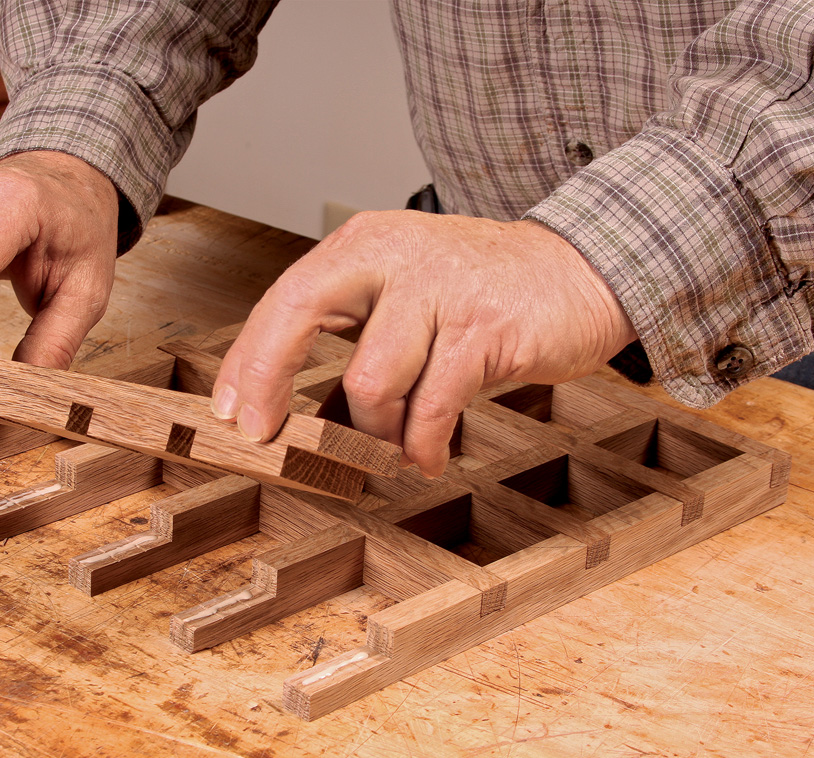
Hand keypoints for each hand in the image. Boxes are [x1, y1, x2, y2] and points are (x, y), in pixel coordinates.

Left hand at [210, 212, 636, 476]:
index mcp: (365, 246)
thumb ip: (354, 340)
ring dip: (374, 432)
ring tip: (394, 445)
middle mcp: (395, 255)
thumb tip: (294, 412)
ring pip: (370, 380)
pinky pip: (431, 407)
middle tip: (266, 438)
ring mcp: (440, 289)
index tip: (230, 411)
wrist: (582, 272)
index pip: (284, 298)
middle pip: (302, 313)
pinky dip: (422, 444)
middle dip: (270, 382)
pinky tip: (428, 455)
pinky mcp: (484, 330)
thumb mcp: (406, 297)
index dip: (249, 360)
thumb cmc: (483, 291)